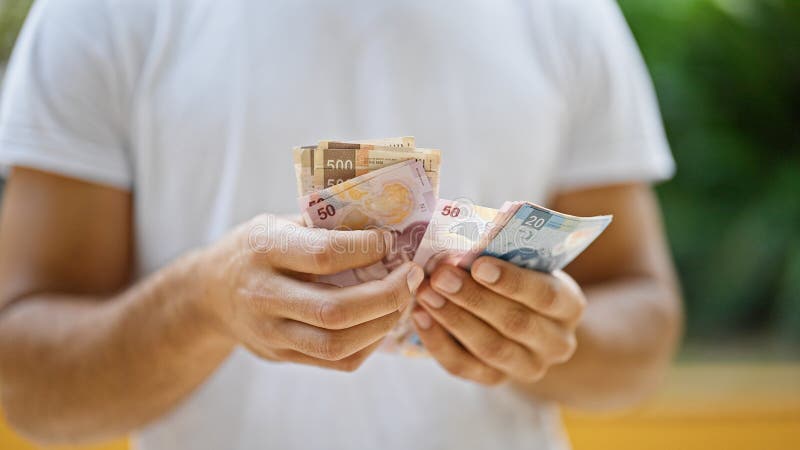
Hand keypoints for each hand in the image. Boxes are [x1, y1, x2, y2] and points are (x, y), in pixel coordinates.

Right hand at [195, 214, 424, 371]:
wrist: (209, 293)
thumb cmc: (257, 248)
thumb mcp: (278, 224)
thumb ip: (323, 228)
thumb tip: (387, 228)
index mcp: (264, 249)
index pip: (323, 256)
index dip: (366, 250)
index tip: (391, 242)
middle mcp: (263, 295)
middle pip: (335, 309)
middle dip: (386, 295)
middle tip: (412, 275)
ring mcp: (270, 332)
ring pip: (337, 343)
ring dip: (382, 323)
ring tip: (403, 300)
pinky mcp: (280, 356)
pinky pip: (335, 361)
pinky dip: (369, 343)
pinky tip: (381, 322)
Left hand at [412, 256, 585, 384]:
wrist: (524, 319)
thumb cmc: (518, 276)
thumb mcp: (525, 261)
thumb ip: (505, 254)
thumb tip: (465, 244)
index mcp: (569, 306)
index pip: (545, 295)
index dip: (511, 281)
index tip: (478, 264)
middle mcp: (556, 343)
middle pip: (515, 324)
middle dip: (473, 298)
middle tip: (440, 276)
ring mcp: (527, 367)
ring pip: (489, 348)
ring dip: (453, 318)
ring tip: (425, 293)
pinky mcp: (496, 380)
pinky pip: (464, 366)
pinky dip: (439, 341)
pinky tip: (420, 316)